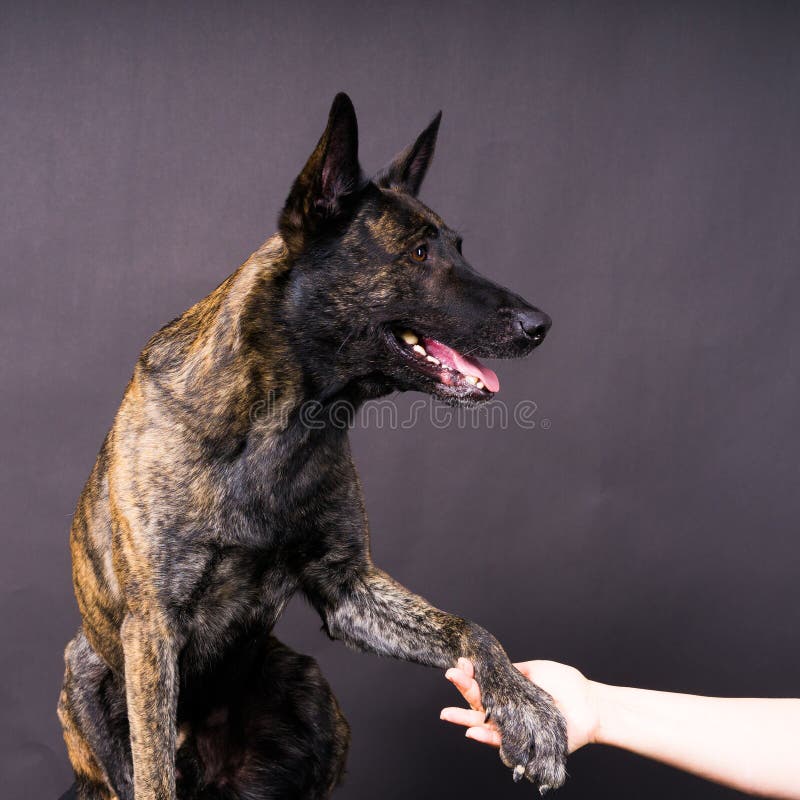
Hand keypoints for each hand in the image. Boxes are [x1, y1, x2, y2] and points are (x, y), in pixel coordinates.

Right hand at [459, 656, 567, 789]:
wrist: (590, 705)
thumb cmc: (566, 685)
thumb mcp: (535, 669)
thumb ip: (512, 670)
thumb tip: (491, 665)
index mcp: (510, 690)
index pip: (485, 682)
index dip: (472, 673)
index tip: (462, 661)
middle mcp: (508, 709)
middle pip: (479, 702)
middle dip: (463, 688)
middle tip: (450, 675)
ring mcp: (514, 726)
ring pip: (483, 723)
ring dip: (464, 717)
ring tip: (447, 712)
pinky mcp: (522, 743)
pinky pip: (501, 742)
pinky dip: (486, 738)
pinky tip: (471, 732)